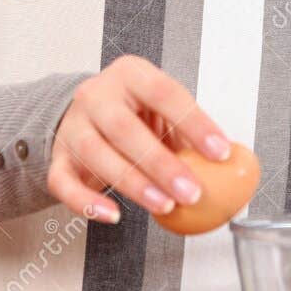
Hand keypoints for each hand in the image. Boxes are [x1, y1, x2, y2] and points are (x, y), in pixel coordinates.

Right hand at [47, 54, 231, 222]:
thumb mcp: (161, 109)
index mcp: (130, 75)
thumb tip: (232, 162)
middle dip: (161, 164)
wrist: (86, 114)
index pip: (164, 92)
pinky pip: (64, 183)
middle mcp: (97, 96)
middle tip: (192, 192)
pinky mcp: (58, 158)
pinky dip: (86, 203)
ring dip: (134, 185)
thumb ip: (188, 131)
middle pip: (125, 128)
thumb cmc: (133, 113)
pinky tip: (113, 216)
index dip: (194, 122)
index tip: (220, 151)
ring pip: (97, 155)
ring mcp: (73, 127)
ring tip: (165, 205)